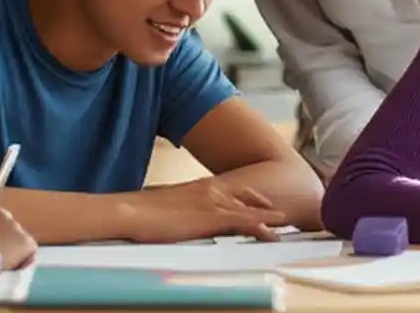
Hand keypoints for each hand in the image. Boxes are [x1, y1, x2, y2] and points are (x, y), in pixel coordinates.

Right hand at [127, 177, 289, 243]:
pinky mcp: (212, 217)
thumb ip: (182, 212)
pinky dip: (263, 225)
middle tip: (280, 215)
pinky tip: (274, 231)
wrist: (132, 212)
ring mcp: (214, 203)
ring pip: (251, 209)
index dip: (250, 198)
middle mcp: (212, 190)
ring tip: (287, 225)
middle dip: (265, 205)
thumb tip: (183, 219)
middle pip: (247, 197)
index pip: (232, 190)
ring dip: (269, 217)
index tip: (262, 203)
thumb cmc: (142, 215)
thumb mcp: (168, 210)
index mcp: (200, 187)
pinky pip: (245, 221)